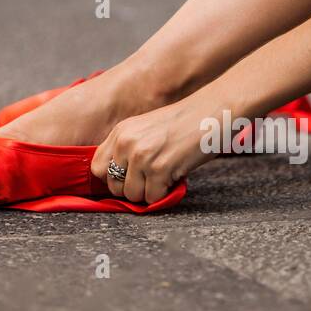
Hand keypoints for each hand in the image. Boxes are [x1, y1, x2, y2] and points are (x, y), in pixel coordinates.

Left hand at [91, 99, 215, 203]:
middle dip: (133, 189)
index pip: (97, 168)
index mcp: (120, 132)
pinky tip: (174, 177)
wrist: (212, 112)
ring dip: (149, 193)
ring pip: (133, 196)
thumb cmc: (185, 123)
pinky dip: (164, 194)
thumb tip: (121, 179)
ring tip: (165, 176)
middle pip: (114, 187)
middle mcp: (126, 143)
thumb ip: (130, 148)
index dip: (112, 178)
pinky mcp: (159, 169)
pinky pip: (153, 197)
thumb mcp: (146, 128)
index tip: (129, 178)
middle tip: (152, 179)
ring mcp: (142, 156)